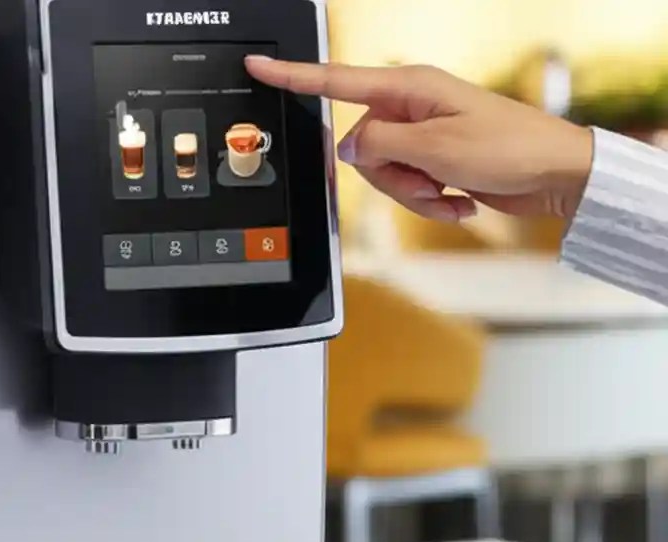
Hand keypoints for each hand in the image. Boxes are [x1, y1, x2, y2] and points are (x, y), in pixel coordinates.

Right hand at [244, 56, 594, 223]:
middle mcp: (412, 108)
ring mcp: (423, 135)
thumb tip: (348, 148)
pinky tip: (460, 199)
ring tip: (449, 193)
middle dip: (390, 177)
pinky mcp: (434, 160)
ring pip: (383, 174)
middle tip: (428, 181)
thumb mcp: (435, 148)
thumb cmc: (512, 149)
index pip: (336, 81)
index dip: (293, 76)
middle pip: (361, 148)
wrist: (558, 175)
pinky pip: (408, 187)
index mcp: (408, 89)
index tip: (258, 66)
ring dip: (414, 194)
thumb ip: (379, 146)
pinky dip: (431, 200)